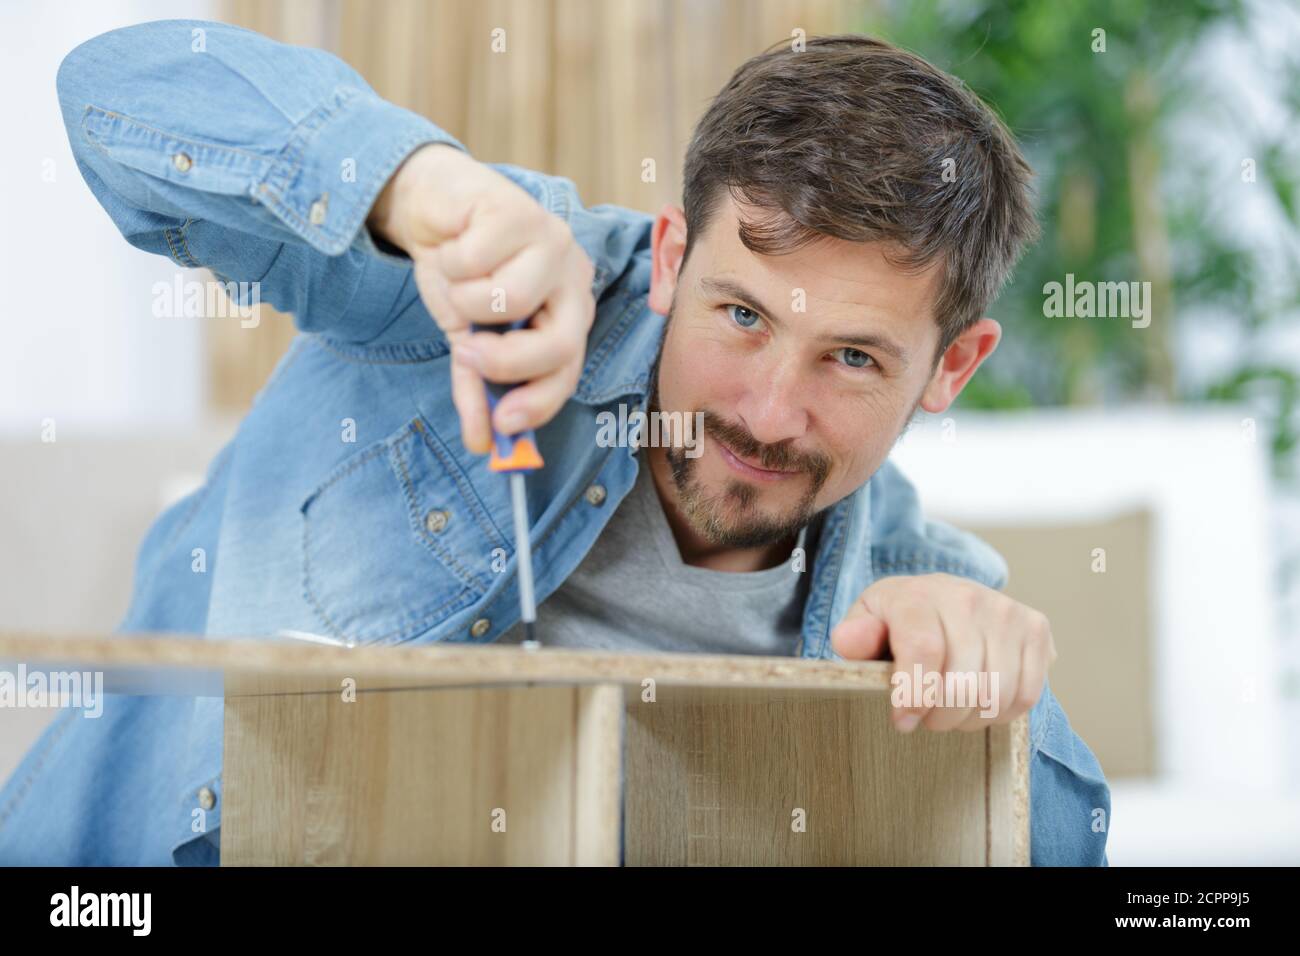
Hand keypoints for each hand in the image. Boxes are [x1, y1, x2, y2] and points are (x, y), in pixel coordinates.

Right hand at [368, 143, 595, 453]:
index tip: (504, 425)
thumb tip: (482, 445)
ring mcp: (551, 239)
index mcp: (569, 311)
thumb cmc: (460, 275)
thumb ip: (477, 388)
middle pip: (558, 341)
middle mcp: (572, 276)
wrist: (432, 209)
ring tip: (457, 281)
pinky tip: (453, 245)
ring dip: (465, 301)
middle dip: (506, 361)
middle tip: (467, 353)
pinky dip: (449, 262)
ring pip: (510, 300)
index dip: (540, 401)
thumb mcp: (467, 340)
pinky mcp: (517, 210)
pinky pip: (474, 260)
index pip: (569, 368)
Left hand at [830, 573, 1056, 732]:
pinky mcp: (1037, 630)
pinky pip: (1026, 695)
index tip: (903, 720)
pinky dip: (1000, 713)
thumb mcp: (867, 623)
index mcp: (918, 595)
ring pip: (996, 694)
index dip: (914, 695)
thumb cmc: (901, 620)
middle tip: (926, 717)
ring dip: (969, 718)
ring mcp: (1007, 612)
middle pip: (962, 682)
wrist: (945, 599)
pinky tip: (978, 702)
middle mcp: (967, 597)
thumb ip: (855, 636)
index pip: (924, 649)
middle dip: (940, 716)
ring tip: (949, 710)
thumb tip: (850, 643)